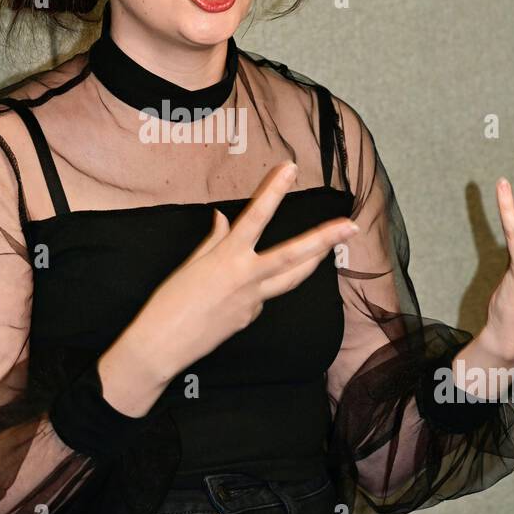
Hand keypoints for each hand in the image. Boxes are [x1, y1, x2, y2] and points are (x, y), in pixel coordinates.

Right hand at [130, 161, 359, 384]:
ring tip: (331, 249)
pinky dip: (262, 286)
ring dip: (314, 261)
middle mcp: (247, 277)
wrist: (162, 345)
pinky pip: (263, 296)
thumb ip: (213, 241)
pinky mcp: (251, 317)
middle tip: (350, 226)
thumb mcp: (190, 264)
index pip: (257, 215)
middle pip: (294, 255)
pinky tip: (245, 289)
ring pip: (291, 278)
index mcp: (228, 257)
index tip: (291, 168)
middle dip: (324, 239)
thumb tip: (223, 219)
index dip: (274, 190)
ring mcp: (253, 300)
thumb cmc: (168, 302)